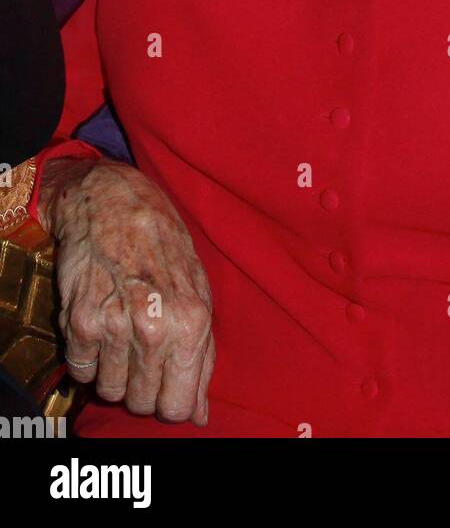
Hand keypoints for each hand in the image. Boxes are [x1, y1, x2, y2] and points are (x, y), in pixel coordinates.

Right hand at [39, 157, 213, 425]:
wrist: (115, 203)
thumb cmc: (165, 246)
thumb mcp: (199, 291)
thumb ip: (202, 356)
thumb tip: (199, 414)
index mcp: (192, 323)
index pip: (178, 407)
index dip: (172, 403)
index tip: (166, 385)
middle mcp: (154, 329)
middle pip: (143, 403)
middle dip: (143, 386)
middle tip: (143, 351)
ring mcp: (114, 327)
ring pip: (111, 391)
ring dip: (115, 372)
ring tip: (123, 332)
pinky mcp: (79, 322)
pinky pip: (82, 371)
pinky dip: (89, 358)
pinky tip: (101, 324)